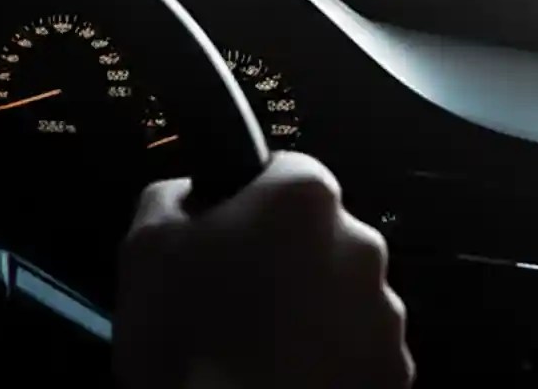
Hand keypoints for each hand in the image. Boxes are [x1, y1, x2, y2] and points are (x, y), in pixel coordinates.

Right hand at [115, 151, 413, 388]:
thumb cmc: (186, 339)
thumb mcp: (144, 244)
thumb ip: (172, 197)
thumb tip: (189, 196)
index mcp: (303, 198)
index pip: (283, 169)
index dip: (248, 198)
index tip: (226, 230)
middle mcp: (359, 243)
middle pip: (316, 234)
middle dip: (283, 257)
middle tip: (234, 296)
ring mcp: (384, 311)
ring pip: (341, 292)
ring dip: (308, 308)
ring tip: (257, 344)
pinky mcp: (393, 368)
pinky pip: (358, 348)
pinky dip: (329, 357)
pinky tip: (285, 371)